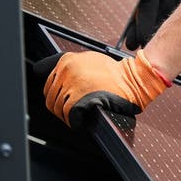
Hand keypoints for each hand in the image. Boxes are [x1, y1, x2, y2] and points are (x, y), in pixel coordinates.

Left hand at [34, 49, 169, 128]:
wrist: (133, 79)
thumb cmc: (114, 73)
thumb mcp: (89, 59)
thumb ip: (70, 66)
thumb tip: (51, 75)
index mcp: (67, 61)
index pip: (48, 83)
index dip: (56, 94)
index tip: (63, 98)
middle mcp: (67, 71)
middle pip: (51, 97)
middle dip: (60, 106)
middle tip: (72, 109)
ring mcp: (73, 86)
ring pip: (58, 108)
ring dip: (67, 115)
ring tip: (79, 113)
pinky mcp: (80, 100)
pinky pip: (69, 116)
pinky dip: (74, 121)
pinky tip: (81, 119)